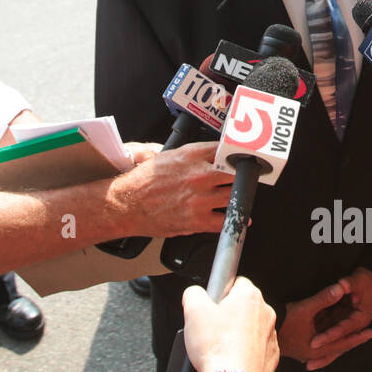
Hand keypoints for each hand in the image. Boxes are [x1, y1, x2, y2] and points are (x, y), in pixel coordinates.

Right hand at [116, 141, 232, 238]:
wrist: (127, 204)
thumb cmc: (143, 181)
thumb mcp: (167, 157)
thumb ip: (190, 156)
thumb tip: (208, 156)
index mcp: (191, 156)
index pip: (225, 150)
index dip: (235, 155)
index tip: (241, 159)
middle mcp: (199, 175)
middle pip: (235, 172)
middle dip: (241, 176)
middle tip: (244, 179)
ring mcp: (200, 198)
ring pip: (234, 196)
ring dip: (238, 198)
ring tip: (238, 198)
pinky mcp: (198, 220)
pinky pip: (225, 221)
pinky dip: (235, 221)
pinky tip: (240, 219)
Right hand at [182, 278, 278, 371]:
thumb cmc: (216, 348)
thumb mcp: (192, 309)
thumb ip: (193, 292)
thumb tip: (195, 293)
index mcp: (249, 295)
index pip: (234, 281)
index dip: (218, 294)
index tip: (210, 306)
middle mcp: (265, 312)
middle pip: (241, 305)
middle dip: (227, 314)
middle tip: (211, 329)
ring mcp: (271, 334)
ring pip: (248, 327)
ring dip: (235, 333)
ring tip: (219, 347)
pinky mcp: (271, 355)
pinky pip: (254, 346)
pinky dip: (243, 350)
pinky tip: (230, 358)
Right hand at [278, 277, 371, 369]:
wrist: (258, 329)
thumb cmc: (281, 321)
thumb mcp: (304, 309)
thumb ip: (324, 299)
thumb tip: (341, 288)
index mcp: (316, 349)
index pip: (343, 343)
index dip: (358, 336)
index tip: (371, 332)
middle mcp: (312, 353)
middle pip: (338, 346)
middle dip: (352, 339)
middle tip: (369, 333)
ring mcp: (305, 351)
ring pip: (329, 344)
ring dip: (341, 337)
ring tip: (355, 331)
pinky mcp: (299, 345)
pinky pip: (319, 342)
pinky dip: (329, 335)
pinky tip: (334, 330)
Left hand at [305, 268, 371, 369]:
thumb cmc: (368, 279)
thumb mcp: (357, 280)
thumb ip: (348, 284)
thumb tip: (341, 285)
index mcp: (361, 318)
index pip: (342, 330)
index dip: (327, 337)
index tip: (313, 343)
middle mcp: (357, 324)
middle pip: (339, 343)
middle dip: (324, 355)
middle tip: (308, 365)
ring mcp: (351, 323)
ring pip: (335, 341)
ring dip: (323, 350)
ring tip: (307, 362)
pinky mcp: (345, 319)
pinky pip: (332, 332)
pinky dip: (323, 338)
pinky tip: (310, 343)